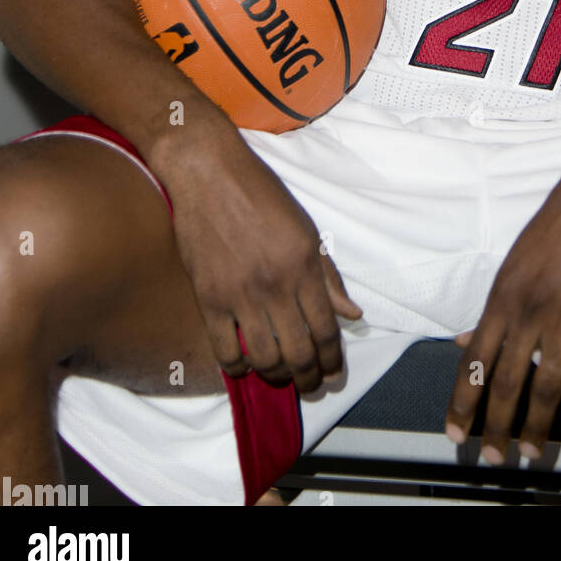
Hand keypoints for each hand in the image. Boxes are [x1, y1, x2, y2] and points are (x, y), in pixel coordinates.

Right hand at [157, 117, 361, 393]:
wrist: (209, 174)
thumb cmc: (261, 195)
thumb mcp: (306, 229)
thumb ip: (328, 276)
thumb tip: (352, 314)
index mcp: (305, 265)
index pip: (327, 329)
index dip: (333, 359)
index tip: (334, 373)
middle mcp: (276, 284)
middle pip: (299, 352)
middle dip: (309, 377)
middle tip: (311, 385)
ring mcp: (240, 293)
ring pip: (264, 357)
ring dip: (276, 376)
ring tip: (281, 376)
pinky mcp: (208, 297)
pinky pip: (224, 349)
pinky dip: (237, 366)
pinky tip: (244, 365)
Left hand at [444, 139, 560, 461]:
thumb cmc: (558, 224)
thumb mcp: (516, 262)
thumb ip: (495, 308)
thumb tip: (465, 341)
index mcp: (502, 296)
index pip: (474, 361)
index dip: (462, 402)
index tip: (455, 432)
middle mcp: (529, 310)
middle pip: (506, 382)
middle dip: (496, 426)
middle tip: (495, 457)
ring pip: (547, 386)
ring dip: (538, 426)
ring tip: (535, 449)